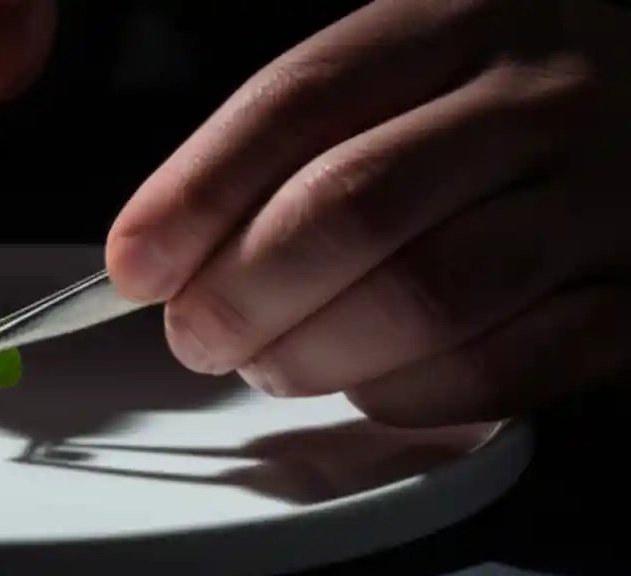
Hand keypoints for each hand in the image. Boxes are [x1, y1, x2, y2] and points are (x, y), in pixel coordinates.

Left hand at [106, 0, 630, 426]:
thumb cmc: (509, 93)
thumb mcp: (411, 62)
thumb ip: (295, 140)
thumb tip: (162, 250)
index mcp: (461, 18)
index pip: (297, 101)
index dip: (195, 196)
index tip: (136, 264)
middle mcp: (539, 99)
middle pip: (351, 208)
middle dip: (240, 293)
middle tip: (197, 333)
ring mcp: (600, 199)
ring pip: (423, 298)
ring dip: (312, 352)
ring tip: (270, 360)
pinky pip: (502, 370)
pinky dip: (405, 395)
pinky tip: (367, 382)